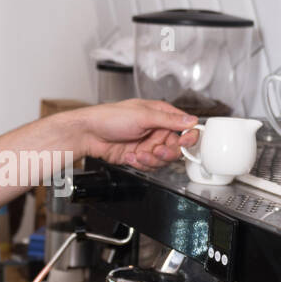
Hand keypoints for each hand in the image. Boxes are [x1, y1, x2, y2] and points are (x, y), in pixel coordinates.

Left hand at [73, 99, 198, 168]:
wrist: (89, 134)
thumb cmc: (110, 117)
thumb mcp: (143, 115)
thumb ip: (169, 120)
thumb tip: (191, 120)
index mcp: (160, 115)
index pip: (184, 127)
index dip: (188, 136)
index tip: (185, 142)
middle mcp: (156, 130)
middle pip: (175, 148)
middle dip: (166, 153)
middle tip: (156, 151)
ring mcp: (147, 144)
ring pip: (162, 160)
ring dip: (151, 160)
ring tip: (138, 154)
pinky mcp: (139, 156)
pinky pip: (149, 166)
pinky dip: (140, 164)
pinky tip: (130, 156)